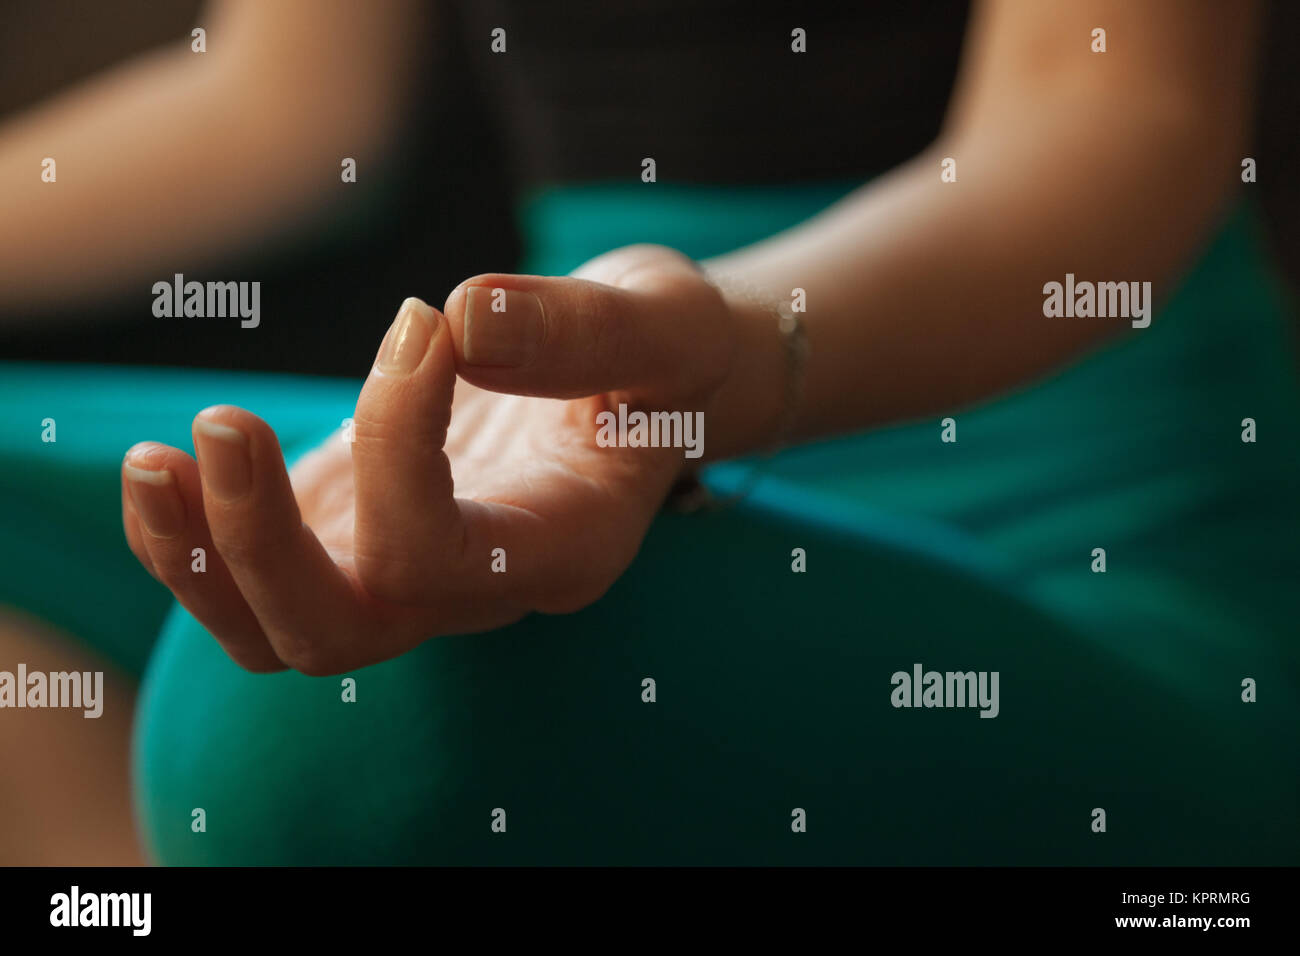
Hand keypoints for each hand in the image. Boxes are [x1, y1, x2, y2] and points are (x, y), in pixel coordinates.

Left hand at [121, 245, 738, 673]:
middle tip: (222, 422)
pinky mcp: (361, 527)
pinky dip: (191, 539)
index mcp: (562, 547)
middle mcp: (481, 585)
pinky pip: (254, 583)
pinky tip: (165, 465)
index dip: (398, 440)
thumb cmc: (668, 350)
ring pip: (277, 633)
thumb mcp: (665, 320)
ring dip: (200, 560)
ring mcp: (413, 568)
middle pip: (339, 633)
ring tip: (153, 459)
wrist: (647, 373)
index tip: (423, 321)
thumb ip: (587, 330)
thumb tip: (469, 321)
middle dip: (258, 544)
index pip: (441, 549)